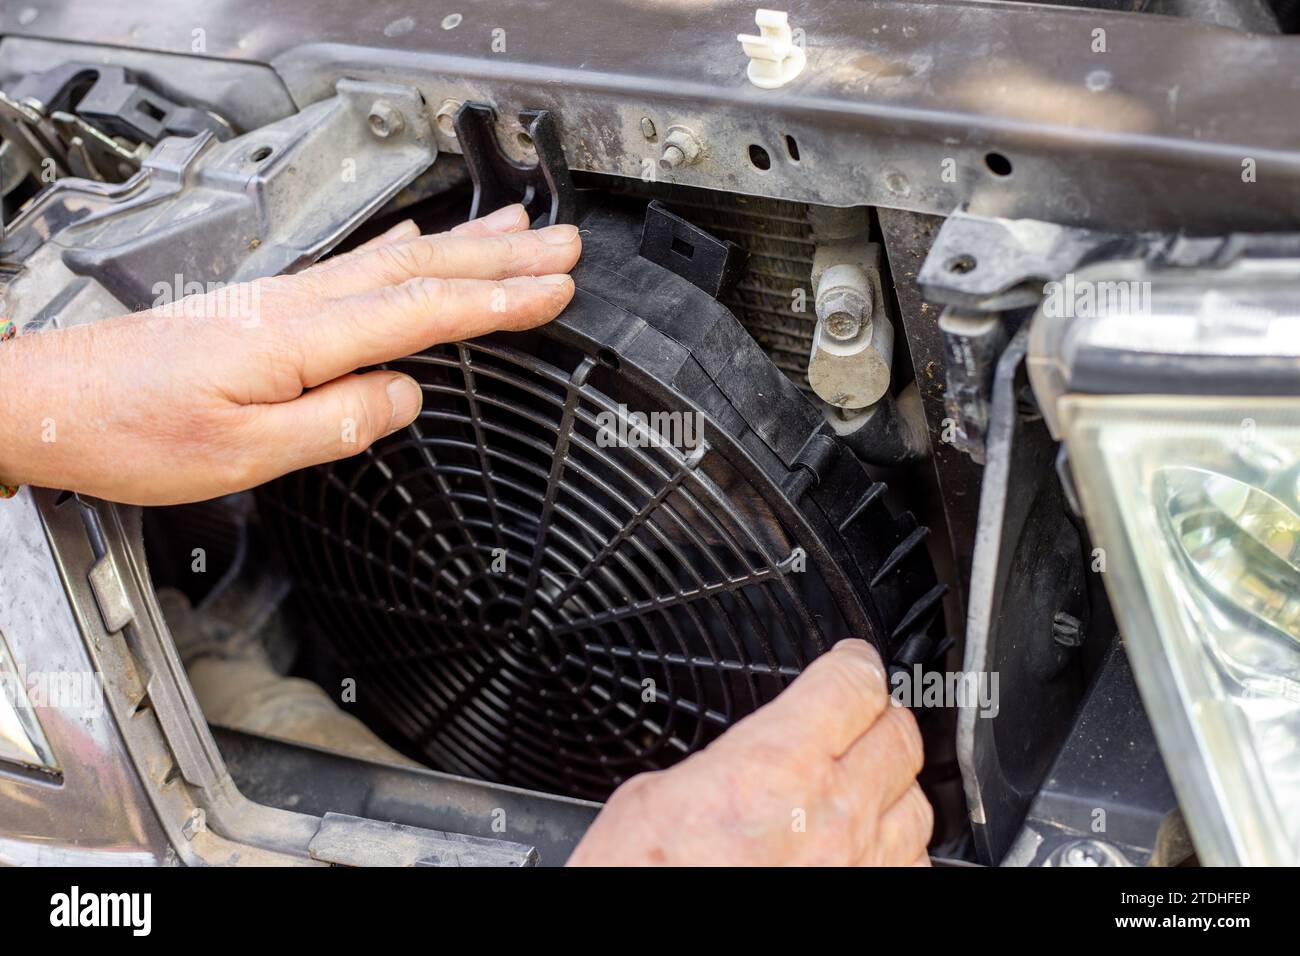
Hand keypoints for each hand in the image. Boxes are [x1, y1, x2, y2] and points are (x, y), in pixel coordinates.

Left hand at [0, 204, 579, 504]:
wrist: (49, 403)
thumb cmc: (133, 431)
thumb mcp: (245, 454)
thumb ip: (337, 424)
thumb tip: (404, 398)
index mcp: (301, 337)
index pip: (423, 310)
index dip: (496, 302)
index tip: (553, 291)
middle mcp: (298, 304)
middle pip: (420, 270)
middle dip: (500, 259)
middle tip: (563, 246)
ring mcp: (284, 300)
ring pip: (394, 261)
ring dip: (464, 246)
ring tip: (516, 232)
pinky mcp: (268, 309)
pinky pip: (360, 269)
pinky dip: (407, 253)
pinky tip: (418, 247)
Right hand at [567, 639, 931, 865]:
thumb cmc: (643, 881)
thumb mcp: (650, 798)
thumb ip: (717, 763)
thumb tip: (735, 755)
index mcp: (775, 767)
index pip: (853, 683)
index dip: (854, 662)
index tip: (851, 661)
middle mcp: (834, 815)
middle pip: (899, 733)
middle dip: (877, 716)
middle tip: (855, 717)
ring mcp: (863, 867)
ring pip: (918, 800)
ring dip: (892, 783)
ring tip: (860, 784)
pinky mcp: (873, 903)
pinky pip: (915, 863)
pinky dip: (896, 848)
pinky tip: (864, 846)